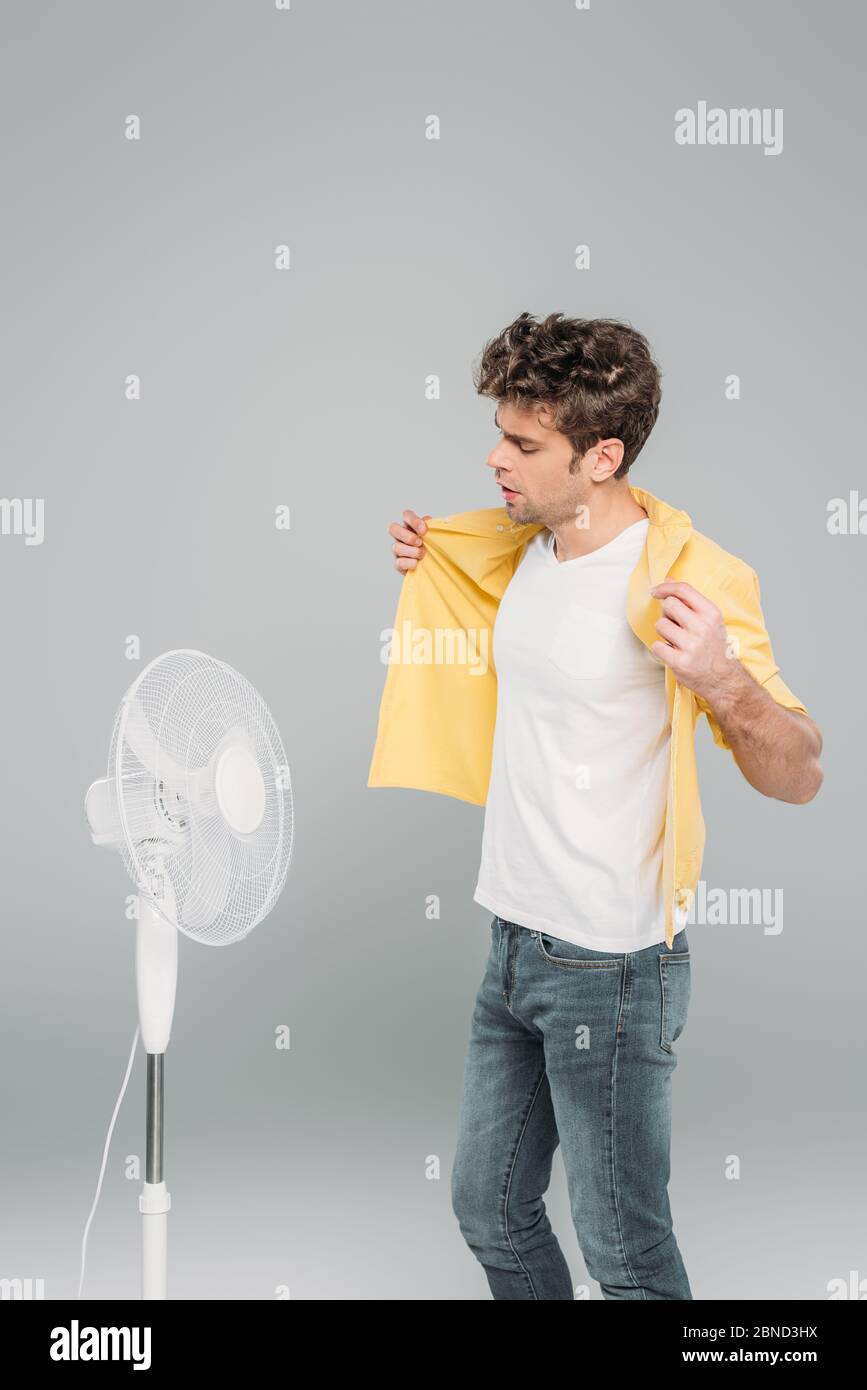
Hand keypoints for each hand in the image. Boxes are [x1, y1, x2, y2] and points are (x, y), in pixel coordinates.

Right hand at [388, 509, 431, 573]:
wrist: (434, 564)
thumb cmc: (433, 546)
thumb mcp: (434, 535)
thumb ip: (431, 526)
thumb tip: (427, 519)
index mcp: (409, 525)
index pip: (406, 515)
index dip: (414, 521)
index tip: (424, 530)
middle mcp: (400, 536)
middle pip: (393, 528)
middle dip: (408, 536)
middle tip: (420, 542)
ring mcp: (398, 550)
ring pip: (396, 547)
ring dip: (411, 551)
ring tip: (422, 554)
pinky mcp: (398, 564)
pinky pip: (398, 563)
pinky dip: (409, 563)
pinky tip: (417, 563)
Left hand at [649, 580, 743, 702]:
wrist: (724, 679)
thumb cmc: (714, 647)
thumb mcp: (710, 620)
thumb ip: (689, 600)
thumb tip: (668, 579)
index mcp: (711, 613)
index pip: (684, 590)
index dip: (665, 587)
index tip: (654, 591)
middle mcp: (703, 627)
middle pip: (669, 605)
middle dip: (666, 614)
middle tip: (674, 625)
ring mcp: (691, 645)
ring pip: (660, 625)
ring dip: (664, 633)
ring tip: (676, 641)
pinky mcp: (680, 662)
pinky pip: (657, 646)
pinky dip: (661, 649)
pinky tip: (673, 653)